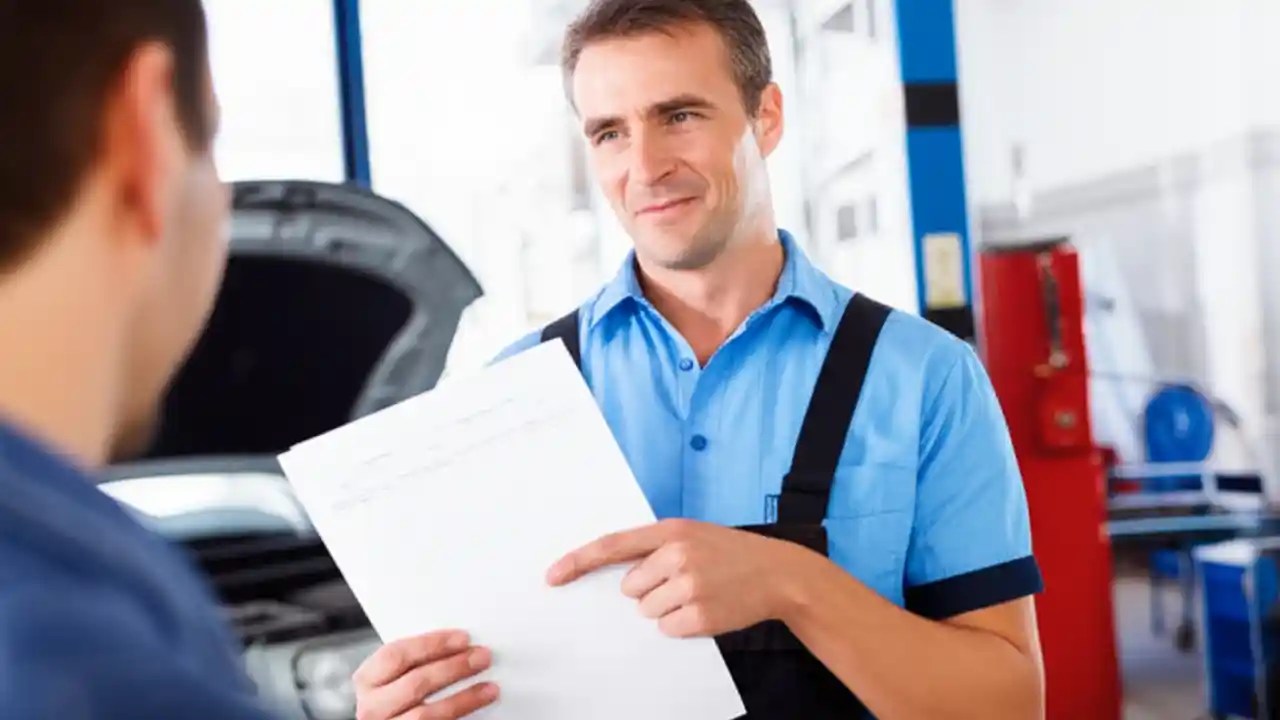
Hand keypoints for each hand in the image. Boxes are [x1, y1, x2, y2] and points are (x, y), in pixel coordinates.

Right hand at [352, 630, 497, 719]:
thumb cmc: (396, 698)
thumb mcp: (395, 676)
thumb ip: (416, 662)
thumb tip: (459, 645)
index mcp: (368, 680)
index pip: (396, 655)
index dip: (432, 644)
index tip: (463, 638)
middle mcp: (372, 708)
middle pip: (416, 683)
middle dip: (454, 667)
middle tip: (482, 657)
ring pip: (426, 714)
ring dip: (464, 699)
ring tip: (490, 688)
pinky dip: (460, 718)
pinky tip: (477, 710)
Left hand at [547, 519, 814, 636]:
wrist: (778, 573)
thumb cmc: (729, 553)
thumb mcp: (693, 534)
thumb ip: (656, 546)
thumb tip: (618, 577)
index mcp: (671, 531)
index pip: (612, 545)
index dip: (578, 561)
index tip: (553, 576)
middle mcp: (677, 555)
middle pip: (630, 588)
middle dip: (649, 590)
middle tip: (684, 581)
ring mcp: (690, 586)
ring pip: (646, 611)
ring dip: (666, 609)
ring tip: (699, 593)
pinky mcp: (700, 615)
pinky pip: (667, 629)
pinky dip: (682, 625)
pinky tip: (707, 609)